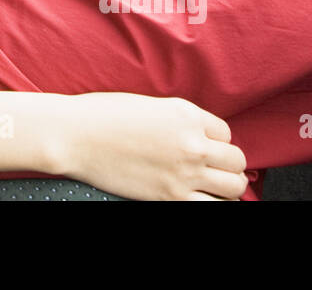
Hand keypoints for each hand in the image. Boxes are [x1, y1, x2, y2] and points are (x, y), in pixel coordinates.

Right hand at [56, 92, 248, 200]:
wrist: (74, 135)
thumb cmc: (102, 115)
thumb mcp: (148, 105)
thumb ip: (177, 120)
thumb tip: (192, 134)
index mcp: (187, 114)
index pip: (226, 134)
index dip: (216, 142)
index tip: (204, 148)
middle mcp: (192, 143)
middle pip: (237, 161)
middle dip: (228, 166)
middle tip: (213, 170)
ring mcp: (184, 172)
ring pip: (234, 187)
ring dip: (227, 188)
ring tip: (212, 187)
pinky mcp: (171, 196)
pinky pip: (213, 207)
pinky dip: (213, 204)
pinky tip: (200, 199)